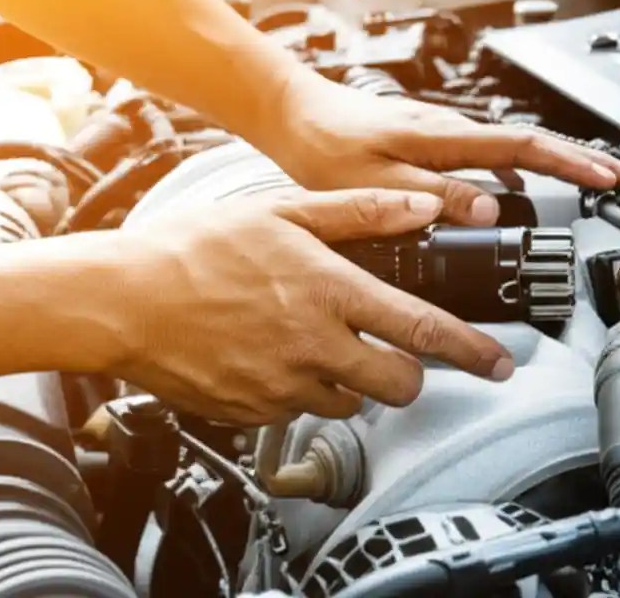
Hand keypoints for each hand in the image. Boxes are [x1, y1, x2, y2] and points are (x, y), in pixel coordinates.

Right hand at [108, 188, 512, 425]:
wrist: (120, 300)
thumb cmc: (192, 249)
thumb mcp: (282, 212)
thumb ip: (360, 212)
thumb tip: (423, 206)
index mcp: (329, 291)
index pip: (422, 330)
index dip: (472, 350)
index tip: (499, 362)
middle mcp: (313, 345)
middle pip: (400, 384)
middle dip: (411, 373)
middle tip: (398, 356)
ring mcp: (283, 385)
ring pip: (351, 401)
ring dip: (352, 380)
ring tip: (317, 344)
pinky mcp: (254, 413)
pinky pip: (298, 410)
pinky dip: (301, 390)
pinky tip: (273, 356)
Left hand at [252, 72, 619, 225]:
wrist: (293, 115)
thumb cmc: (324, 148)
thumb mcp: (374, 184)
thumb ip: (433, 197)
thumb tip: (490, 207)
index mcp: (444, 138)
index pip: (526, 148)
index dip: (573, 165)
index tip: (610, 179)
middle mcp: (450, 128)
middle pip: (532, 143)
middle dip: (582, 159)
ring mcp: (443, 131)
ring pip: (513, 146)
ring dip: (555, 163)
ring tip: (589, 181)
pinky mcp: (431, 139)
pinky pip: (489, 151)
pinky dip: (519, 165)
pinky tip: (520, 184)